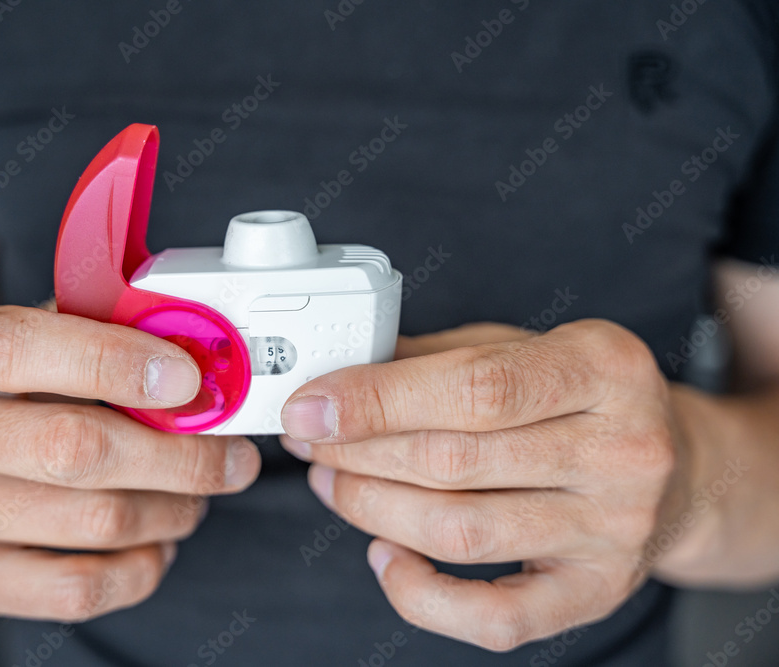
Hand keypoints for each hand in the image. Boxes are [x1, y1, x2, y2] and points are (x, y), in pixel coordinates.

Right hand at [0, 302, 259, 620]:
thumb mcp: (23, 334)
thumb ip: (98, 330)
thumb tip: (194, 349)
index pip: (20, 349)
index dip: (113, 361)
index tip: (188, 380)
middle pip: (76, 449)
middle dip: (180, 455)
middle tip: (232, 457)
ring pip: (95, 521)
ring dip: (173, 509)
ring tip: (195, 494)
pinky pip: (78, 589)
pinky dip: (141, 567)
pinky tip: (155, 541)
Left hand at [280, 320, 686, 650]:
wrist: (676, 467)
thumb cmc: (582, 398)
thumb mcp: (523, 346)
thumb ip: (436, 356)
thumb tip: (339, 375)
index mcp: (603, 368)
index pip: (474, 389)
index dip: (376, 401)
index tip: (311, 407)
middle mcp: (621, 449)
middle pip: (456, 461)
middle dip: (359, 453)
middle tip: (311, 442)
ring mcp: (614, 529)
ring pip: (462, 532)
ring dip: (373, 509)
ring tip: (332, 483)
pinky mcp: (596, 591)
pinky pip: (495, 616)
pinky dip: (422, 594)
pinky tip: (382, 555)